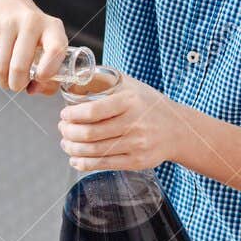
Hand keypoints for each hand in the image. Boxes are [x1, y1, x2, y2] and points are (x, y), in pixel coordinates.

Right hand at [0, 0, 67, 94]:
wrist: (6, 2)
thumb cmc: (33, 35)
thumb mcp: (48, 47)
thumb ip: (51, 76)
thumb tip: (33, 90)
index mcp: (53, 28)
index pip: (56, 49)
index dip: (48, 71)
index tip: (39, 78)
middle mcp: (31, 22)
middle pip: (19, 66)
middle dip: (17, 85)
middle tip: (18, 85)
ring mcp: (8, 23)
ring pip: (1, 67)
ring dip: (3, 82)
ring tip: (6, 80)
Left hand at [58, 75, 185, 171]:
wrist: (178, 130)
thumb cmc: (151, 106)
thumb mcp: (132, 86)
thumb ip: (107, 79)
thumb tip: (77, 74)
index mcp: (129, 102)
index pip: (92, 111)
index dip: (72, 115)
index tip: (64, 115)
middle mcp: (133, 124)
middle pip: (89, 133)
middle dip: (68, 132)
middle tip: (62, 129)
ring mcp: (136, 145)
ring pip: (93, 151)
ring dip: (72, 148)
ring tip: (66, 143)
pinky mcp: (136, 161)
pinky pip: (103, 165)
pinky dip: (84, 163)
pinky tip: (76, 159)